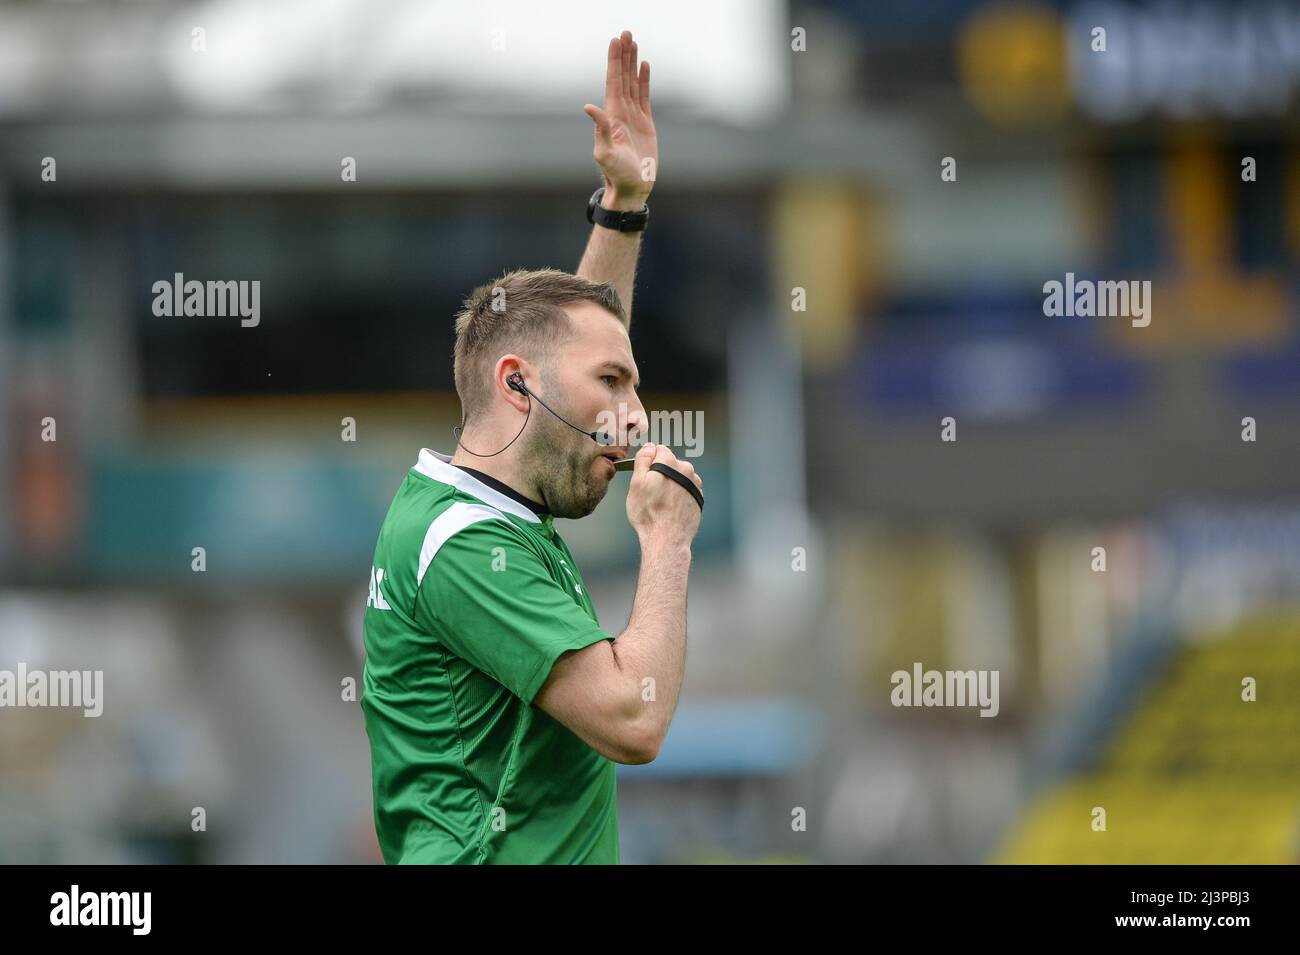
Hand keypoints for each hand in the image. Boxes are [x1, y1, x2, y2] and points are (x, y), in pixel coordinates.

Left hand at [584, 30, 657, 211]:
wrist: (631, 187)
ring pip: (633, 83)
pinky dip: (644, 80)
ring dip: (633, 64)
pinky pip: (644, 96)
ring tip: (634, 43)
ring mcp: (633, 117)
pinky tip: (644, 66)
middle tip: (626, 33)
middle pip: (622, 77)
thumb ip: (600, 129)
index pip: (613, 82)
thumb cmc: (616, 174)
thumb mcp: (605, 153)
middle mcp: (620, 112)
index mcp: (612, 116)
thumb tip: (589, 107)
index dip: (615, 61)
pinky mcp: (645, 123)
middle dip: (623, 56)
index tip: (616, 41)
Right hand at [626, 443, 701, 547]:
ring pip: (680, 477)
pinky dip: (679, 495)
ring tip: (661, 502)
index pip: (659, 450)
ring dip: (671, 484)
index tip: (645, 475)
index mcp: (671, 463)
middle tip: (651, 492)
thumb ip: (643, 460)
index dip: (649, 461)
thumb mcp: (636, 484)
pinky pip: (686, 490)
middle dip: (661, 472)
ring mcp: (695, 485)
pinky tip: (670, 507)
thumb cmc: (649, 514)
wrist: (667, 539)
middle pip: (671, 463)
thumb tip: (649, 447)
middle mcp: (687, 470)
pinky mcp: (698, 498)